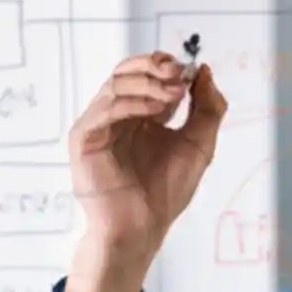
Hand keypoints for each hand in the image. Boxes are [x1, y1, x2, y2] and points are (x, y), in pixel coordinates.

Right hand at [63, 52, 226, 291]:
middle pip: (127, 71)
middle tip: (178, 73)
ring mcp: (99, 124)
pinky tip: (157, 111)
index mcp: (142, 114)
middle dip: (155, 66)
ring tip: (174, 95)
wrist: (143, 225)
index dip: (168, 66)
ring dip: (148, 84)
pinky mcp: (84, 138)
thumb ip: (207, 108)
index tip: (190, 72)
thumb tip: (204, 70)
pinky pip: (105, 109)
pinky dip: (132, 103)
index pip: (148, 73)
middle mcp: (118, 115)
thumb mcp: (199, 143)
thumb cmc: (166, 190)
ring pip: (115, 85)